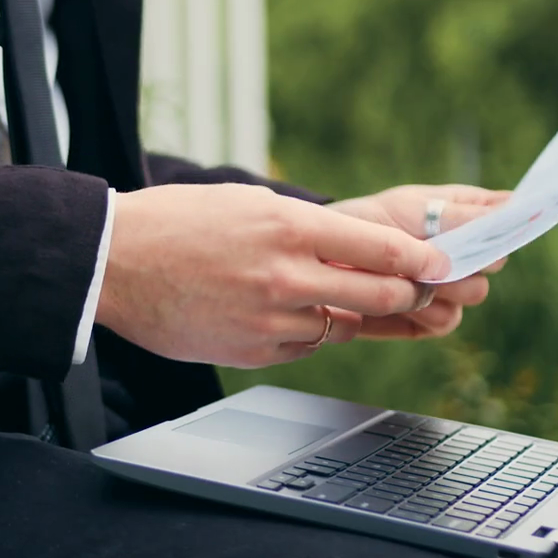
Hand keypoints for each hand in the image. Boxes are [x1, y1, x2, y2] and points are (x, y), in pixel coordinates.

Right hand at [99, 184, 450, 368]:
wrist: (114, 263)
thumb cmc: (178, 224)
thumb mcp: (250, 204)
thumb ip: (309, 227)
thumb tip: (366, 251)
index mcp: (290, 227)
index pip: (385, 249)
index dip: (424, 260)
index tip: (443, 263)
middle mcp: (287, 276)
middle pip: (382, 297)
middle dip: (409, 295)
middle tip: (416, 289)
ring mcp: (271, 320)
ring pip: (344, 325)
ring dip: (348, 313)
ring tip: (321, 292)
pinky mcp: (254, 352)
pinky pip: (305, 347)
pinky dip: (305, 332)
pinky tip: (277, 312)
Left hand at [326, 184, 510, 339]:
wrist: (320, 262)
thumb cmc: (364, 223)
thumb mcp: (411, 209)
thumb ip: (462, 213)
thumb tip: (514, 204)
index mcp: (462, 216)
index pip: (506, 218)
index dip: (511, 221)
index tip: (514, 222)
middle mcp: (461, 254)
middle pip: (495, 262)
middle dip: (468, 259)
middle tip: (438, 254)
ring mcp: (448, 289)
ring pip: (473, 294)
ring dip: (445, 286)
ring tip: (409, 275)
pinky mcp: (427, 320)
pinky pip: (447, 321)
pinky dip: (426, 312)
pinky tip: (400, 299)